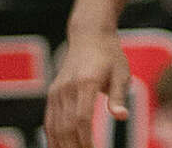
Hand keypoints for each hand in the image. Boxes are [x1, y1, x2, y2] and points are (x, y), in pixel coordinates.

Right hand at [46, 27, 129, 147]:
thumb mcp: (121, 72)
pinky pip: (49, 120)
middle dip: (74, 147)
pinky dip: (52, 137)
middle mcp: (67, 87)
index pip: (82, 119)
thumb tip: (122, 117)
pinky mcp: (52, 93)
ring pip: (55, 126)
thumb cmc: (110, 55)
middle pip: (66, 127)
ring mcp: (57, 90)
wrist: (89, 35)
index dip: (86, 140)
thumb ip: (119, 96)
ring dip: (62, 146)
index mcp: (86, 82)